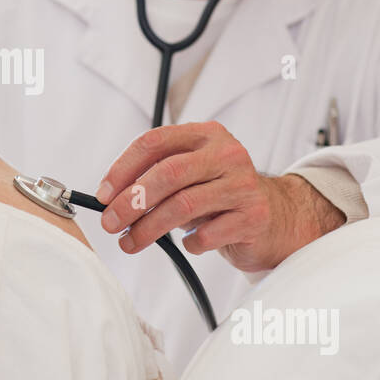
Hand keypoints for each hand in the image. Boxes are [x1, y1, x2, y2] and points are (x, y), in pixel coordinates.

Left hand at [94, 122, 345, 273]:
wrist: (276, 216)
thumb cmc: (220, 195)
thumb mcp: (191, 174)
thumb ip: (157, 176)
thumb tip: (109, 198)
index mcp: (206, 134)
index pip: (154, 142)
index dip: (122, 168)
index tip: (102, 194)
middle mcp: (227, 153)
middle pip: (168, 173)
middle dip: (131, 201)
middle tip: (110, 223)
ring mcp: (243, 185)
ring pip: (184, 205)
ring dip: (149, 229)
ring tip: (130, 243)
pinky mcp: (254, 217)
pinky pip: (207, 235)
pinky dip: (189, 244)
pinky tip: (186, 245)